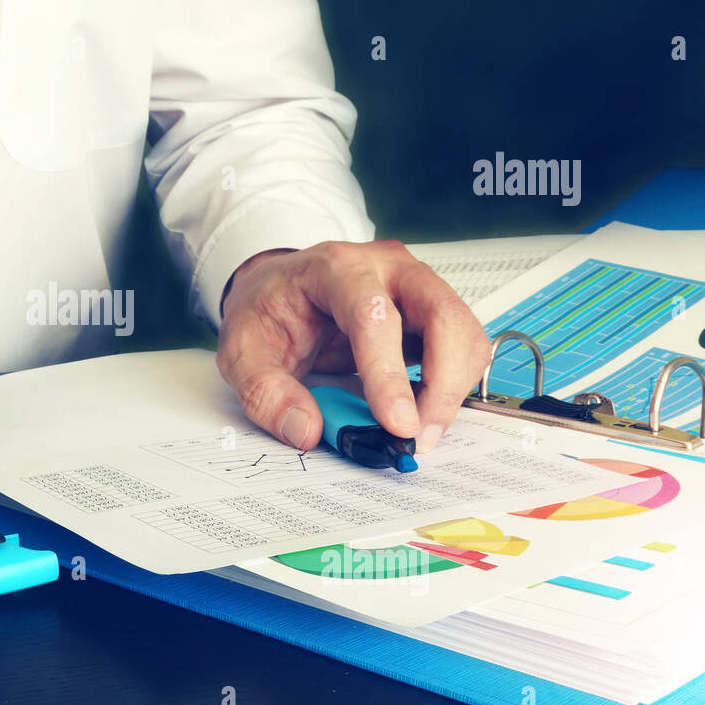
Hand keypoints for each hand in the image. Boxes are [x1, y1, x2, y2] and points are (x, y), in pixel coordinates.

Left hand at [216, 240, 490, 454]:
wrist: (278, 287)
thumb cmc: (266, 311)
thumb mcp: (241, 352)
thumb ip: (265, 392)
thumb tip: (307, 430)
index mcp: (334, 269)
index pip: (373, 315)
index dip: (389, 374)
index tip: (398, 424)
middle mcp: (385, 268)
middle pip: (442, 314)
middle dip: (442, 382)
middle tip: (419, 436)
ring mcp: (414, 286)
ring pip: (463, 332)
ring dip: (453, 388)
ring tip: (419, 430)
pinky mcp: (429, 311)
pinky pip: (461, 345)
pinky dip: (453, 384)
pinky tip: (424, 410)